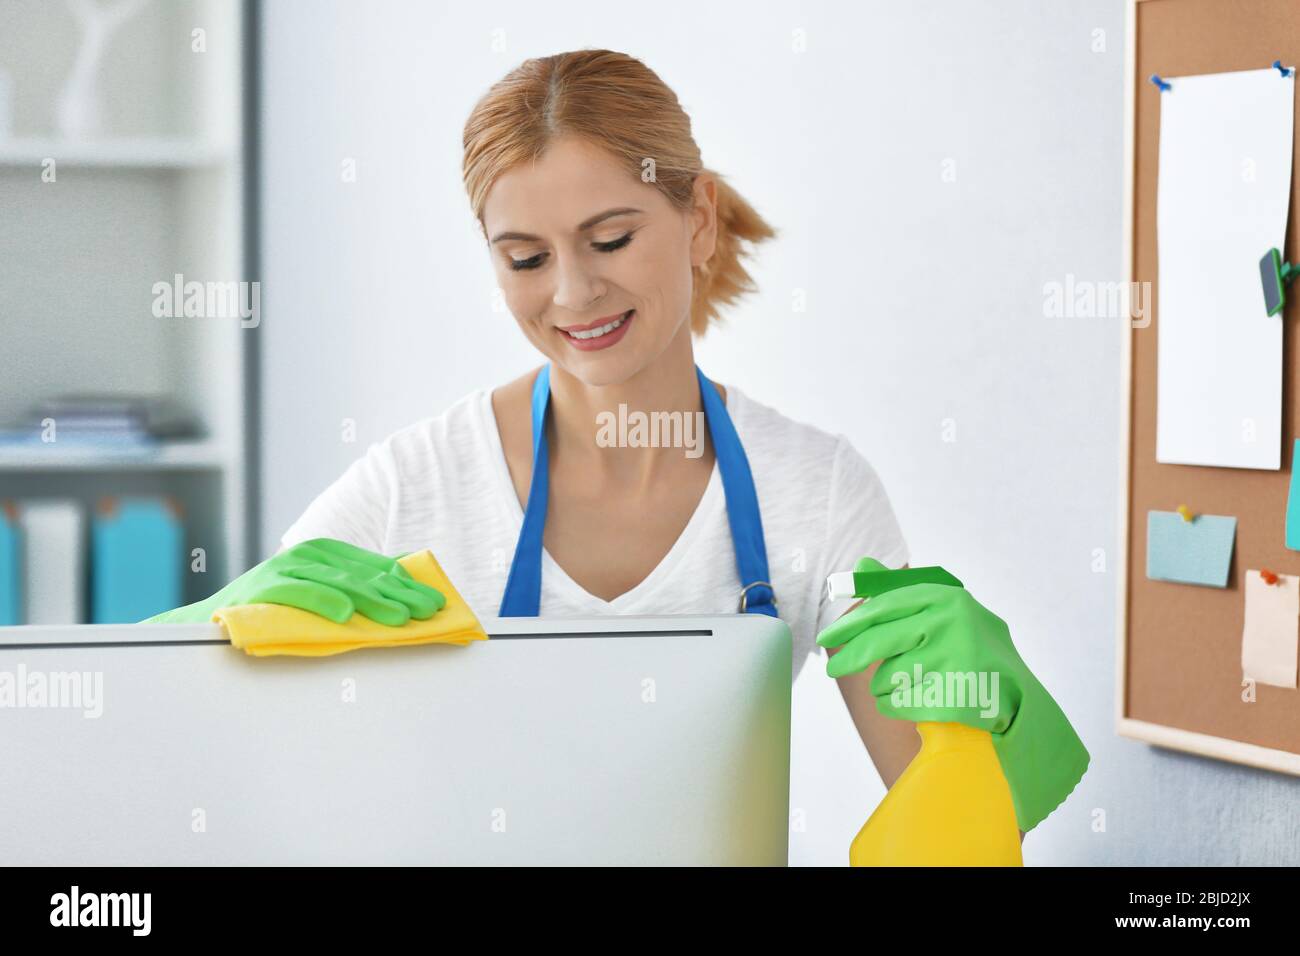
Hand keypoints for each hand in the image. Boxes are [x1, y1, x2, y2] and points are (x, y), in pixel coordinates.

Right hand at [143, 538, 444, 625]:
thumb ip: (352, 594)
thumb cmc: (273, 613)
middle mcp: (307, 555)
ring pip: (338, 582)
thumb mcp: (318, 598)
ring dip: (372, 600)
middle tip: (427, 612)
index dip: (407, 583)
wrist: (212, 623)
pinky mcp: (262, 588)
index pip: (375, 566)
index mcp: (325, 554)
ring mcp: (284, 569)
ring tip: (400, 618)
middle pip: (363, 574)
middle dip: (399, 594)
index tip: (435, 601)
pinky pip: (298, 593)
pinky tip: (346, 616)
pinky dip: (323, 601)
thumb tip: (404, 604)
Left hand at [816, 557, 1088, 831]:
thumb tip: (859, 564)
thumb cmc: (971, 649)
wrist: (1017, 699)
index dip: (850, 623)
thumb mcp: (943, 611)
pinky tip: (909, 703)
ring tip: (903, 685)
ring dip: (884, 686)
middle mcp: (953, 622)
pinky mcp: (957, 694)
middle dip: (850, 658)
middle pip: (880, 643)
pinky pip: (900, 702)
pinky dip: (895, 706)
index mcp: (946, 597)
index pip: (884, 607)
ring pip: (888, 676)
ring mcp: (957, 658)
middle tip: (831, 669)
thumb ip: (900, 591)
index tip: (826, 637)